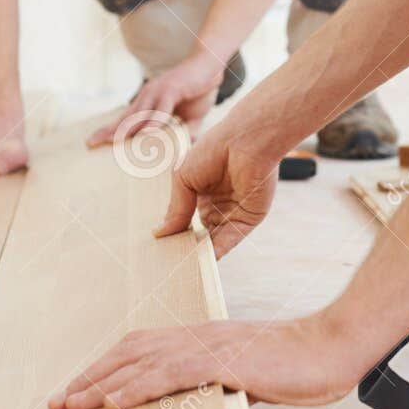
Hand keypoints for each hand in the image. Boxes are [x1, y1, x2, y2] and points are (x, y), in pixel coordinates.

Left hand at [48, 314, 359, 408]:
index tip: (77, 389)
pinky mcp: (222, 361)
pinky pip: (170, 375)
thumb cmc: (291, 367)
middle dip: (89, 377)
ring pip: (142, 363)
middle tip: (57, 403)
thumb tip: (181, 408)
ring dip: (101, 385)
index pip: (140, 348)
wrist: (327, 350)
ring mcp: (207, 346)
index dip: (105, 367)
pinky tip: (115, 403)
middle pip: (130, 352)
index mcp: (199, 338)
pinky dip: (138, 388)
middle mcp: (196, 336)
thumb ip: (209, 386)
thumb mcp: (241, 378)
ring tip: (71, 406)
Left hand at [87, 52, 224, 146]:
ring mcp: (158, 91)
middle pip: (126, 117)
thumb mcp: (192, 117)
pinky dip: (153, 122)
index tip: (93, 142)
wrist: (211, 66)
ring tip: (113, 142)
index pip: (127, 120)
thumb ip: (187, 132)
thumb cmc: (200, 89)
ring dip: (126, 128)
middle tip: (90, 143)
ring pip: (140, 114)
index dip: (111, 131)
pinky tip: (145, 133)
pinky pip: (161, 109)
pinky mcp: (172, 89)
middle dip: (109, 130)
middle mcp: (148, 96)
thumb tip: (188, 147)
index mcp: (150, 103)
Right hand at [153, 120, 278, 257]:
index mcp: (201, 193)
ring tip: (182, 266)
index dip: (175, 233)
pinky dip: (217, 251)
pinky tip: (202, 260)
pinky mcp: (249, 219)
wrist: (245, 141)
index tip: (162, 248)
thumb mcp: (183, 178)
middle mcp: (217, 205)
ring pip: (215, 241)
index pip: (186, 221)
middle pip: (200, 234)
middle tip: (170, 263)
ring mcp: (233, 213)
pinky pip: (231, 239)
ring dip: (201, 253)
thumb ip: (175, 209)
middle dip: (187, 247)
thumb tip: (159, 233)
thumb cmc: (213, 150)